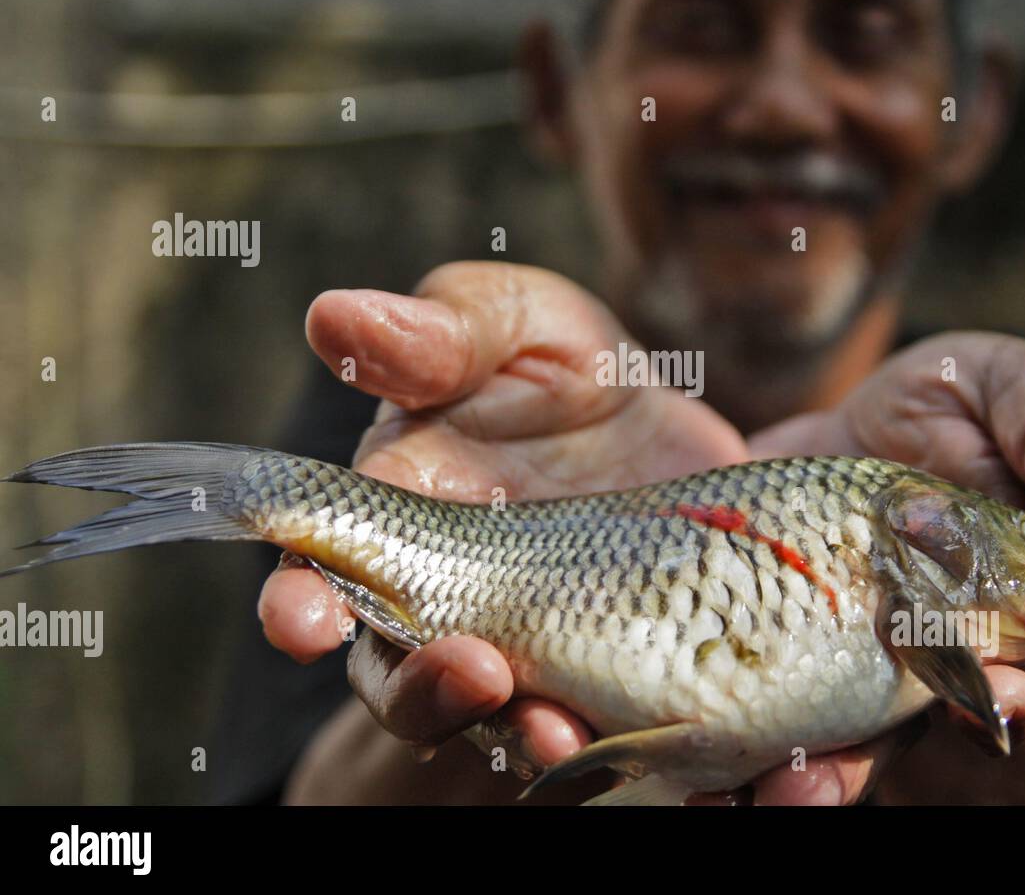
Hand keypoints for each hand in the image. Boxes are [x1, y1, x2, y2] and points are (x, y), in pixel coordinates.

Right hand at [261, 261, 747, 801]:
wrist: (685, 447)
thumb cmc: (576, 381)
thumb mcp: (528, 329)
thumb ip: (447, 333)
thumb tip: (335, 315)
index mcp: (407, 513)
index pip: (326, 571)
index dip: (300, 600)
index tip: (302, 617)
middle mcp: (455, 603)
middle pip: (403, 677)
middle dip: (421, 691)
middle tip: (475, 675)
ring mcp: (535, 656)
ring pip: (499, 725)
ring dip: (518, 736)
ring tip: (560, 734)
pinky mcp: (613, 689)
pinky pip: (603, 737)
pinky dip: (616, 747)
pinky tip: (651, 738)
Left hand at [750, 331, 1024, 802]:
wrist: (843, 417)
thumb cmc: (949, 402)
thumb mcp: (1000, 389)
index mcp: (990, 607)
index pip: (1010, 667)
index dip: (1007, 689)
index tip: (1000, 696)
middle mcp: (916, 656)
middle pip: (893, 733)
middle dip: (863, 762)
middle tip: (818, 784)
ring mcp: (835, 662)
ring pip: (817, 740)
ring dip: (789, 774)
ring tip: (756, 790)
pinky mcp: (758, 652)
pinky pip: (737, 706)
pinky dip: (706, 735)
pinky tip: (675, 756)